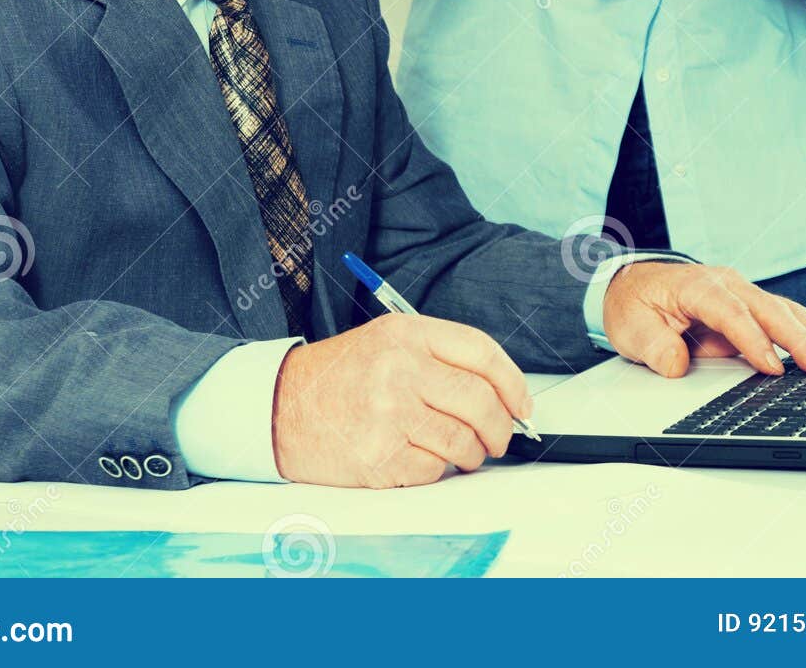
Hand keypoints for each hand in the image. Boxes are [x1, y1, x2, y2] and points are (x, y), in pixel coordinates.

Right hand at [271, 313, 532, 487]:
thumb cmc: (341, 375)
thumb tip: (501, 393)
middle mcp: (399, 369)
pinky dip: (434, 471)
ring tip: (460, 452)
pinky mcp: (379, 457)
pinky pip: (432, 471)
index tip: (522, 405)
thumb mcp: (389, 341)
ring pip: (462, 442)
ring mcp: (389, 414)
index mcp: (406, 334)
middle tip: (499, 438)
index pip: (481, 352)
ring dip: (471, 455)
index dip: (513, 382)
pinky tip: (416, 457)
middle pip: (479, 401)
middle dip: (500, 428)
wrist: (283, 406)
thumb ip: (441, 358)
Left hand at [603, 260, 805, 377]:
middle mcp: (726, 284)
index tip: (773, 367)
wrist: (633, 286)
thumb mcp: (631, 326)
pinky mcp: (750, 309)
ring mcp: (742, 294)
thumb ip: (653, 345)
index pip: (730, 312)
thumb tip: (676, 364)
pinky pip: (783, 319)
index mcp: (696, 285)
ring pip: (784, 311)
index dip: (753, 339)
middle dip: (798, 338)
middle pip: (768, 308)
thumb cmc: (635, 304)